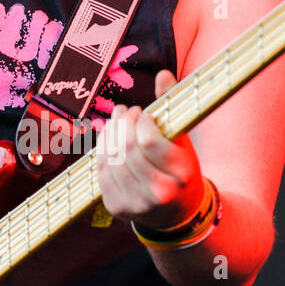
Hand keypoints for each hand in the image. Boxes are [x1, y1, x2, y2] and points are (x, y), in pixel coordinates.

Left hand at [95, 69, 205, 229]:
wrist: (177, 212)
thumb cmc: (181, 169)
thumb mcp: (184, 140)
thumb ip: (172, 105)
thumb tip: (162, 73)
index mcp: (182, 174)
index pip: (148, 140)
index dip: (141, 121)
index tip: (143, 113)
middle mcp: (160, 193)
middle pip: (127, 148)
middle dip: (123, 123)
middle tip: (126, 111)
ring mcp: (137, 204)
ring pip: (111, 158)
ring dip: (109, 133)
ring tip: (117, 121)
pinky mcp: (118, 209)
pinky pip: (100, 171)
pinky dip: (101, 151)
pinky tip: (108, 140)